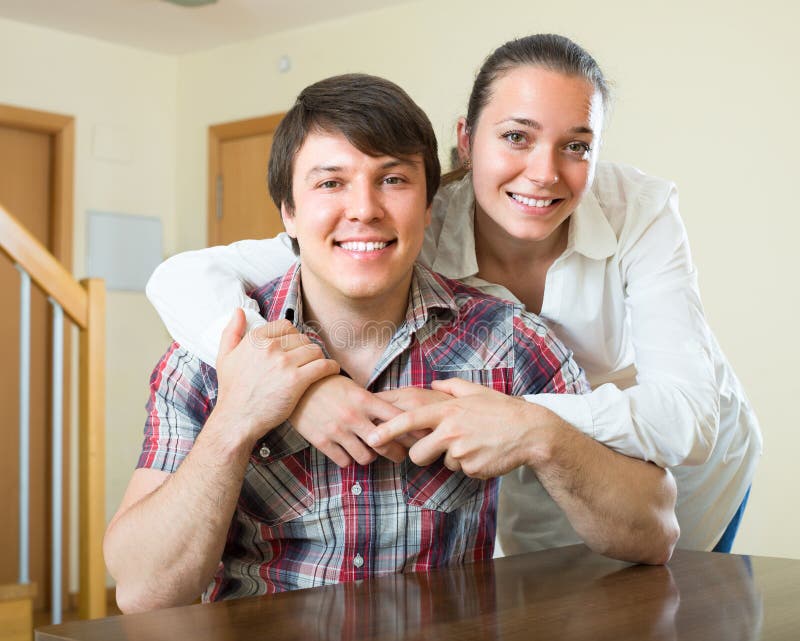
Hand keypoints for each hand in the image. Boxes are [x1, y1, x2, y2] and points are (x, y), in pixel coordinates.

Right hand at [212, 310, 339, 446]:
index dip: (293, 335)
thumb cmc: (232, 391)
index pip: (286, 325)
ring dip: (319, 357)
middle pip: (302, 338)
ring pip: (314, 350)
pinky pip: (323, 366)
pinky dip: (331, 367)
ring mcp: (284, 363)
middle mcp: (270, 347)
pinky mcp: (297, 381)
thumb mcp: (224, 357)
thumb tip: (239, 311)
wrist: (237, 420)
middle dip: (307, 348)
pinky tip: (332, 371)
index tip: (296, 346)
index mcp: (255, 339)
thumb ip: (231, 332)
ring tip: (320, 366)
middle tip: (309, 360)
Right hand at [289, 375, 407, 465]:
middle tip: (399, 455)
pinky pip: (344, 461)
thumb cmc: (329, 385)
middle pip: (385, 444)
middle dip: (397, 453)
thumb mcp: (355, 388)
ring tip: (369, 451)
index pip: (397, 418)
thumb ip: (374, 404)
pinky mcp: (322, 441)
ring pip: (366, 458)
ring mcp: (337, 430)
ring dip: (370, 456)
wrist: (296, 386)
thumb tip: (398, 418)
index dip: (412, 430)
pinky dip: (348, 459)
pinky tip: (347, 452)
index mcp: (365, 399)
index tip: (420, 437)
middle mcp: (353, 416)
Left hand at [368, 378, 545, 478]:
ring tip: (471, 445)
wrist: (530, 433)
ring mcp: (461, 452)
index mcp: (448, 411)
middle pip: (416, 453)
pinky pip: (460, 471)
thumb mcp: (476, 391)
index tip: (371, 437)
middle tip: (440, 446)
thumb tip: (434, 384)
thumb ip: (451, 387)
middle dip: (422, 454)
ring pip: (440, 463)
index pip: (410, 420)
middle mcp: (451, 431)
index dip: (388, 429)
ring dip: (449, 459)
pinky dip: (469, 464)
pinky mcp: (471, 469)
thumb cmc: (502, 410)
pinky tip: (484, 452)